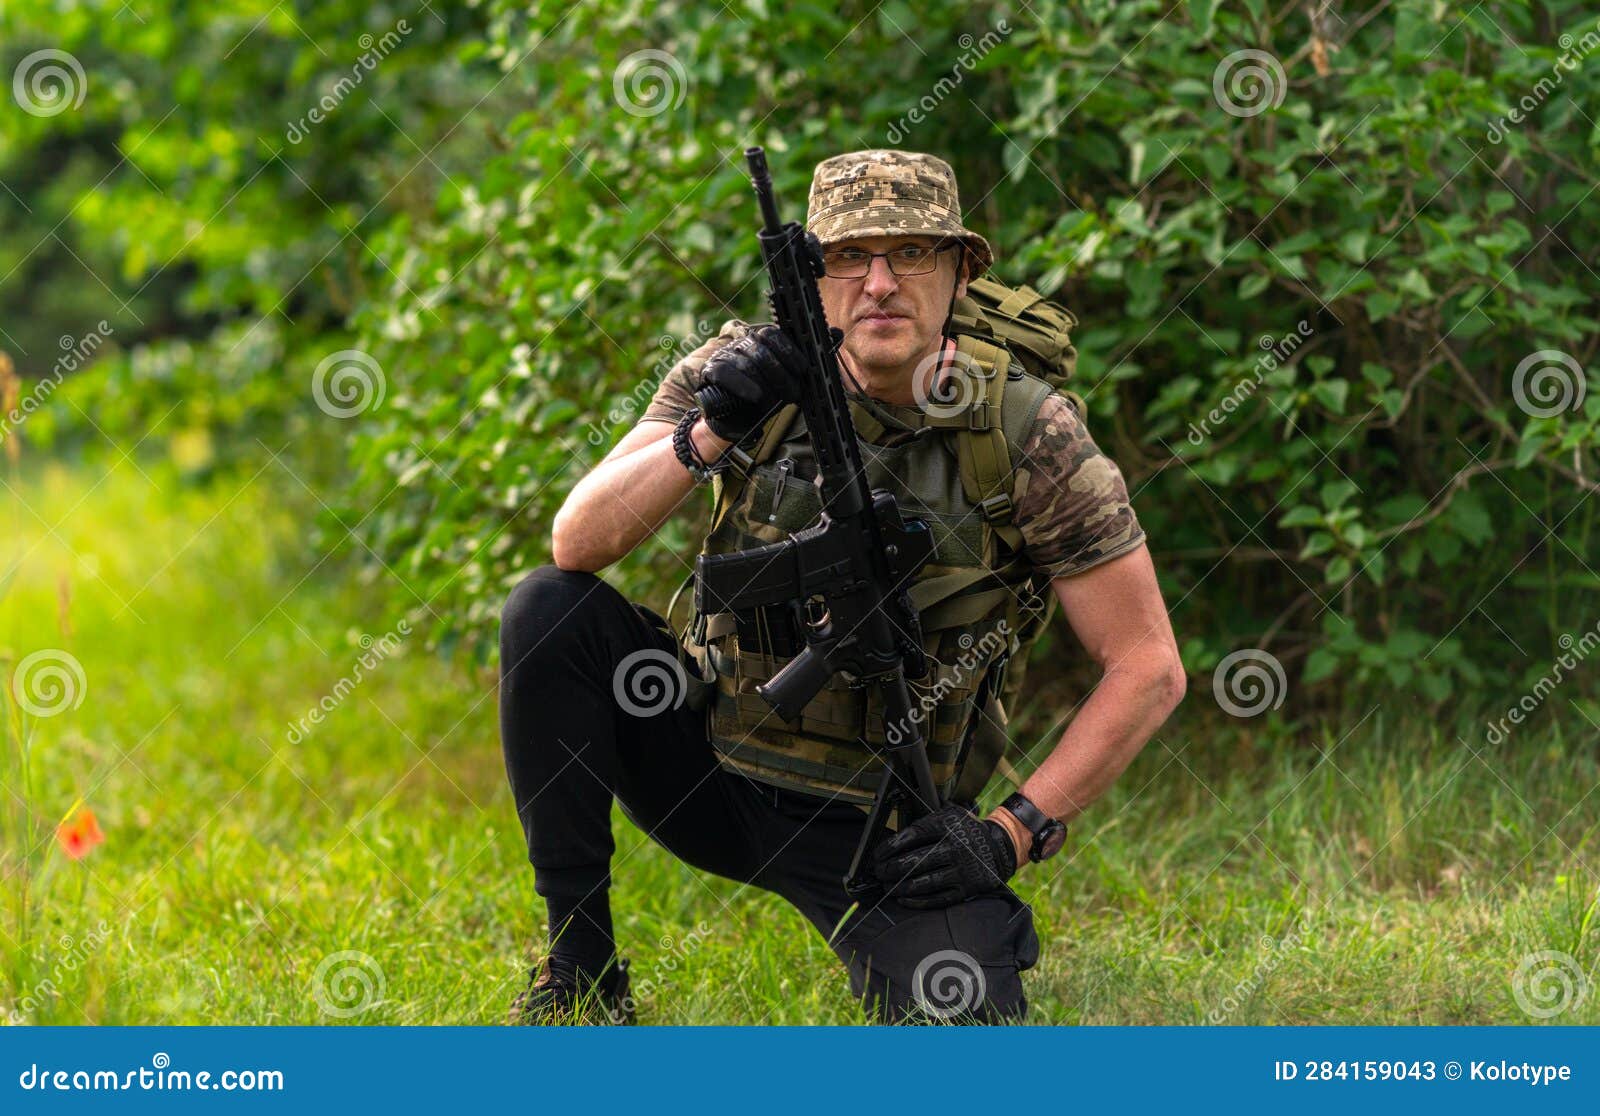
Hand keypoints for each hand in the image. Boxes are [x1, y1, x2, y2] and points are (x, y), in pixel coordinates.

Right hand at [697, 323, 807, 442]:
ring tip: (774, 402)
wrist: (732, 420)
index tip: (802, 369)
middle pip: (761, 350)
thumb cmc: (759, 401)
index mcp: (755, 341)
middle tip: (791, 394)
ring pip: (746, 362)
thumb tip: (822, 351)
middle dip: (781, 375)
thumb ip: (794, 366)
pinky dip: (742, 385)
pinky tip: (755, 396)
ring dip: (765, 385)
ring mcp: (723, 355)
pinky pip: (724, 372)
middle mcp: (738, 344)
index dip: (788, 350)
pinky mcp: (709, 370)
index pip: (770, 334)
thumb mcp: (780, 383)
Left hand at [872, 803, 1017, 908]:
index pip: (913, 836)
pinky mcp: (966, 888)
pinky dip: (918, 901)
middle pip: (916, 861)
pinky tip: (904, 899)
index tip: (878, 854)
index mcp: (948, 826)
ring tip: (887, 886)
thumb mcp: (950, 814)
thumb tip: (894, 832)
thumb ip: (926, 820)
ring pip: (925, 882)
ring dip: (901, 886)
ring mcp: (962, 869)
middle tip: (879, 872)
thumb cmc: (965, 831)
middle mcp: (955, 847)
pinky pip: (938, 898)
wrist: (998, 848)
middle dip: (892, 869)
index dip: (891, 846)